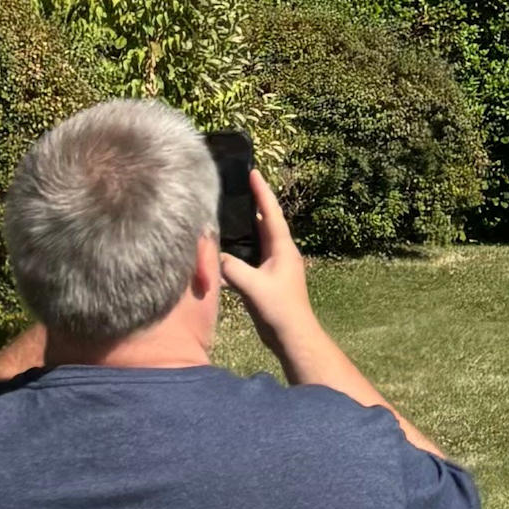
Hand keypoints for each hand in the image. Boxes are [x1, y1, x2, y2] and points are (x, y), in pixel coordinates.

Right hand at [219, 171, 313, 340]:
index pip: (272, 214)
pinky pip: (253, 255)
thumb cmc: (279, 310)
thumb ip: (233, 269)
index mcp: (283, 248)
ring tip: (230, 211)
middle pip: (266, 222)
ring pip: (259, 239)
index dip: (263, 193)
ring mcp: (275, 265)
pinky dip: (241, 247)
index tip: (254, 173)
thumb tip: (215, 256)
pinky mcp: (268, 278)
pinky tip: (227, 247)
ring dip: (246, 226)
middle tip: (239, 186)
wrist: (293, 335)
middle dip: (254, 204)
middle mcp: (282, 253)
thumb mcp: (253, 287)